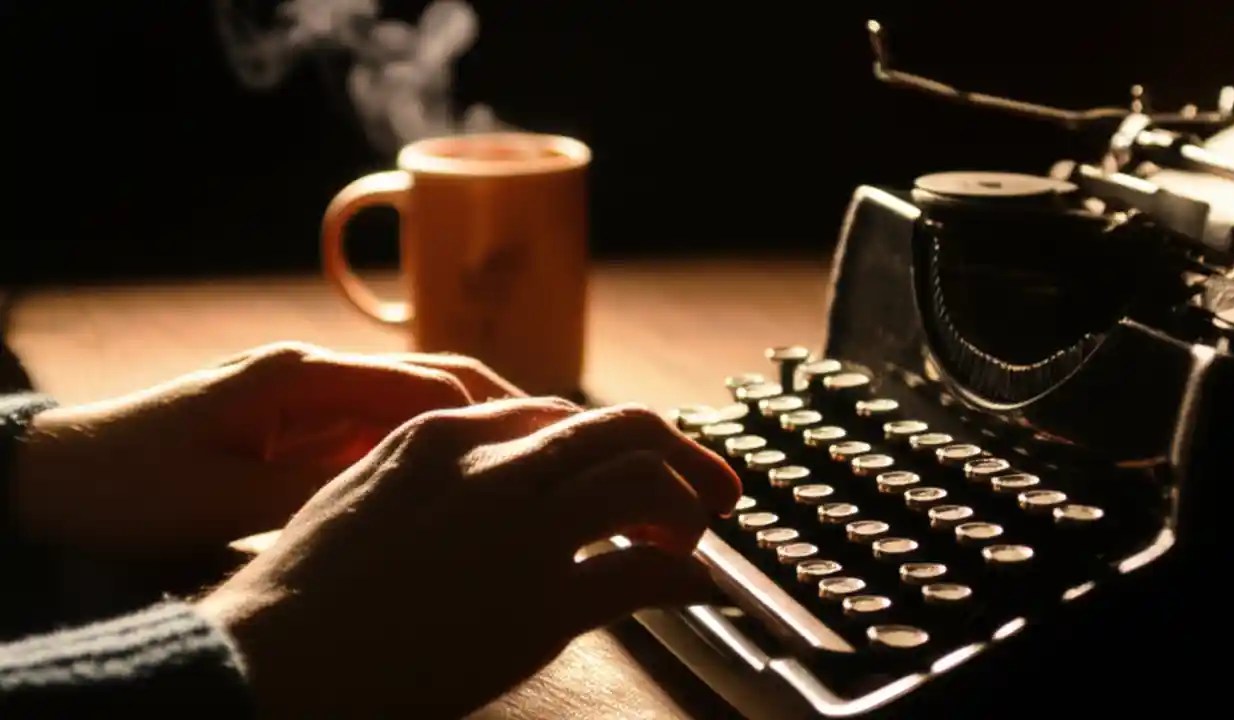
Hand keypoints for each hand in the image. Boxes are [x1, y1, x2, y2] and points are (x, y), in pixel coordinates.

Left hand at [11, 341, 522, 555]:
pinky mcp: (298, 424)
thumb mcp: (225, 499)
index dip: (490, 410)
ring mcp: (308, 397)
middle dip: (499, 405)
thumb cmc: (131, 484)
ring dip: (469, 427)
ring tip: (530, 464)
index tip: (548, 439)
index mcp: (299, 377)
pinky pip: (378, 430)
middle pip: (429, 379)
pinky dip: (425, 449)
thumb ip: (319, 490)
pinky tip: (460, 480)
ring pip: (411, 403)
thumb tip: (410, 490)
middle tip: (561, 445)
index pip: (420, 382)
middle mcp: (313, 374)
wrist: (61, 475)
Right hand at [196, 398, 741, 718]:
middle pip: (619, 427)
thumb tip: (488, 480)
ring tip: (689, 538)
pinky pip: (642, 571)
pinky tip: (692, 587)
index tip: (634, 467)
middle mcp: (489, 466)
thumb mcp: (362, 495)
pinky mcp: (540, 604)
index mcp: (442, 435)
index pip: (559, 415)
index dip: (610, 441)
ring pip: (642, 478)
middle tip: (709, 487)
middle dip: (678, 451)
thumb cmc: (303, 593)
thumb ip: (430, 474)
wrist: (271, 657)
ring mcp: (518, 530)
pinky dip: (684, 574)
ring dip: (685, 504)